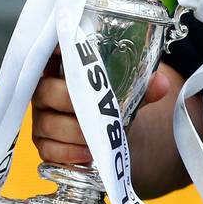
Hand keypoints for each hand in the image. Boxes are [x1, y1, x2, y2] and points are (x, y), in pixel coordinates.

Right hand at [30, 50, 169, 164]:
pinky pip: (49, 150)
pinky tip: (87, 152)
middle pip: (46, 92)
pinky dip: (69, 152)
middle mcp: (46, 93)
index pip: (48, 55)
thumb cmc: (109, 104)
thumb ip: (142, 88)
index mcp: (61, 71)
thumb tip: (160, 83)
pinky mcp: (44, 145)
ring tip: (96, 137)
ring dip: (74, 132)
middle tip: (95, 111)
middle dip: (71, 101)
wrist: (108, 134)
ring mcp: (42, 120)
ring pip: (48, 124)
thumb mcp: (125, 93)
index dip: (52, 51)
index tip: (62, 51)